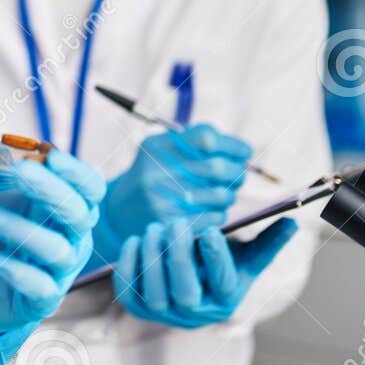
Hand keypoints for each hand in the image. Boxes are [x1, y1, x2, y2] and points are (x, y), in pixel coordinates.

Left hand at [0, 123, 105, 364]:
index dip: (76, 171)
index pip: (91, 187)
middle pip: (78, 213)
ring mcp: (62, 270)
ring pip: (56, 249)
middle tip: (17, 172)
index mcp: (71, 206)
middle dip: (50, 190)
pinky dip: (17, 271)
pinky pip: (41, 287)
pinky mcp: (43, 298)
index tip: (49, 154)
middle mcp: (75, 238)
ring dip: (19, 229)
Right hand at [94, 124, 250, 263]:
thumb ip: (196, 143)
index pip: (208, 138)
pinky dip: (220, 213)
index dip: (233, 145)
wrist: (120, 212)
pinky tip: (210, 210)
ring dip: (230, 194)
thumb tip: (243, 152)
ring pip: (221, 195)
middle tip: (239, 175)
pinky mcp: (171, 227)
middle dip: (237, 171)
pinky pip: (215, 218)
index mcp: (157, 147)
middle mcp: (156, 172)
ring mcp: (162, 202)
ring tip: (224, 193)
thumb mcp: (162, 149)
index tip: (244, 152)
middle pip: (218, 167)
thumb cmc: (154, 174)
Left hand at [112, 217, 296, 327]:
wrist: (191, 284)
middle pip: (186, 293)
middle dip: (179, 257)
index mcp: (226, 299)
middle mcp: (196, 313)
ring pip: (155, 295)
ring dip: (152, 258)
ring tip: (155, 228)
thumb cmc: (222, 265)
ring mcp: (166, 314)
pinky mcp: (139, 308)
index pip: (223, 284)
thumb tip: (293, 223)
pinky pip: (129, 292)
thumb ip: (268, 241)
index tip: (208, 229)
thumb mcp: (247, 256)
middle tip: (176, 223)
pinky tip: (135, 240)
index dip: (215, 257)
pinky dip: (129, 266)